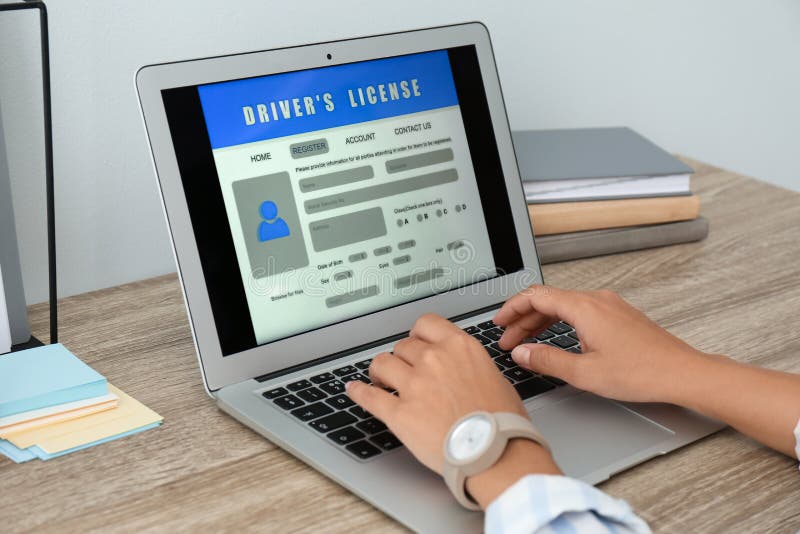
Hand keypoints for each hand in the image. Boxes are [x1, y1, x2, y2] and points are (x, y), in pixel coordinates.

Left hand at [346, 313, 559, 507]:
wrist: (495, 452)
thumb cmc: (502, 422)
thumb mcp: (494, 378)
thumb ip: (470, 366)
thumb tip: (461, 370)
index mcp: (459, 347)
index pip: (426, 324)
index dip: (417, 334)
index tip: (415, 341)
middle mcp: (434, 360)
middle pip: (403, 345)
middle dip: (402, 358)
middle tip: (404, 370)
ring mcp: (414, 385)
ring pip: (382, 363)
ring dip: (380, 371)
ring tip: (381, 380)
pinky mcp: (399, 413)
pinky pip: (370, 396)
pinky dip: (358, 392)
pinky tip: (353, 390)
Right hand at [493, 285, 711, 403]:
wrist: (682, 373)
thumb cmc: (642, 372)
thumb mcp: (584, 373)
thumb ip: (547, 361)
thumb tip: (522, 353)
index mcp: (584, 308)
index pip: (536, 296)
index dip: (512, 308)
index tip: (499, 323)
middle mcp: (597, 300)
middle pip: (548, 300)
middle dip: (523, 320)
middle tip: (509, 341)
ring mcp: (610, 306)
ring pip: (564, 306)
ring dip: (542, 322)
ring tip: (527, 343)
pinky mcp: (619, 316)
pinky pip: (581, 312)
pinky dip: (561, 324)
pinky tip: (558, 341)